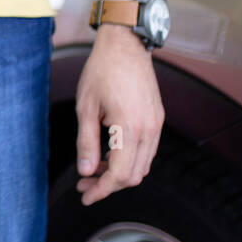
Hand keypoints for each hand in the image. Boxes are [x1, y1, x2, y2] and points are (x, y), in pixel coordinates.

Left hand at [75, 25, 164, 205]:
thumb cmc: (102, 71)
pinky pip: (146, 151)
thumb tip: (85, 171)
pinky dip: (128, 160)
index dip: (102, 190)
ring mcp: (156, 124)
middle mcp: (149, 129)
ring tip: (93, 171)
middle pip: (133, 175)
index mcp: (129, 126)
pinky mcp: (156, 119)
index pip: (120, 174)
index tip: (85, 196)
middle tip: (84, 185)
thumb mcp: (85, 108)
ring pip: (142, 166)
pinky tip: (108, 156)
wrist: (125, 46)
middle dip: (108, 185)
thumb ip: (86, 142)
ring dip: (118, 174)